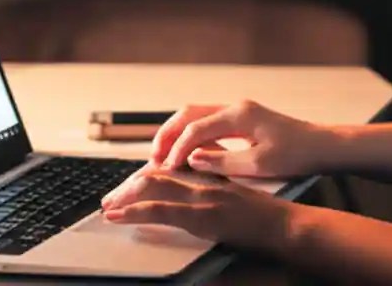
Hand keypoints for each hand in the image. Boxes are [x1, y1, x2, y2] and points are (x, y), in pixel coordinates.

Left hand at [100, 168, 297, 250]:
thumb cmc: (263, 212)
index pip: (166, 167)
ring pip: (150, 187)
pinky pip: (158, 210)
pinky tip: (117, 216)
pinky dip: (132, 212)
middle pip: (154, 174)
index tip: (126, 188)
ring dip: (123, 196)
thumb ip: (213, 179)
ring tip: (107, 207)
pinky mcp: (200, 215)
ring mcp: (200, 196)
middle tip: (110, 199)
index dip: (142, 176)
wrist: (284, 224)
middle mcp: (201, 179)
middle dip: (127, 186)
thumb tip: (191, 177)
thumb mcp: (235, 189)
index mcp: (208, 172)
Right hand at [146, 101, 329, 177]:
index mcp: (238, 115)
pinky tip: (185, 151)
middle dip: (167, 135)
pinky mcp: (242, 119)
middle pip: (188, 114)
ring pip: (195, 115)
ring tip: (162, 155)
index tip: (166, 168)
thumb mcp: (259, 165)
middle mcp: (235, 107)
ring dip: (176, 133)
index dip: (177, 149)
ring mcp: (238, 111)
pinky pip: (207, 121)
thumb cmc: (297, 155)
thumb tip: (192, 159)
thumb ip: (223, 161)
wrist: (322, 146)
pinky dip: (191, 134)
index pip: (196, 129)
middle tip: (153, 158)